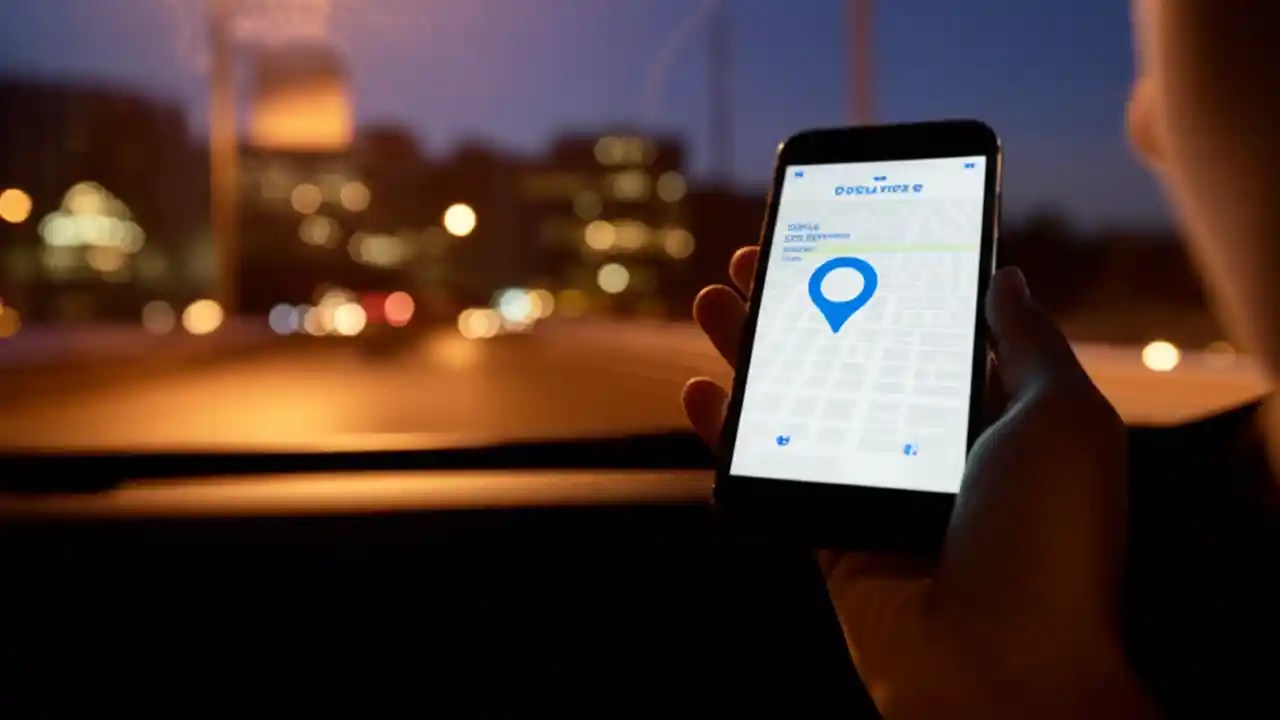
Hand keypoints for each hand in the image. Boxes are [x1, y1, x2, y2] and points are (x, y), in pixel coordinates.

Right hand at [684, 247, 1155, 717]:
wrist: (1001, 668)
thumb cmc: (1048, 539)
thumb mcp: (1063, 416)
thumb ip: (1028, 339)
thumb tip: (1006, 274)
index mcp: (991, 415)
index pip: (925, 328)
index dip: (881, 278)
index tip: (842, 232)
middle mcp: (928, 445)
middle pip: (849, 355)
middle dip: (801, 302)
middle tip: (757, 255)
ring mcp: (873, 486)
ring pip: (800, 402)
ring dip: (754, 350)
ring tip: (714, 298)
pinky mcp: (828, 527)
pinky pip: (769, 468)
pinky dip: (729, 431)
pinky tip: (704, 389)